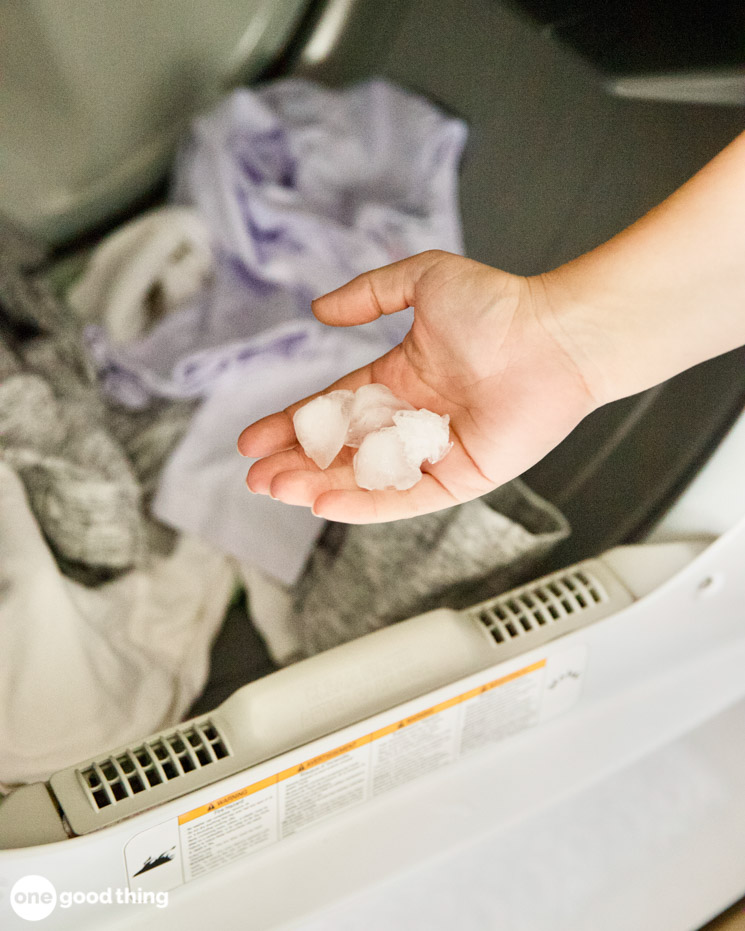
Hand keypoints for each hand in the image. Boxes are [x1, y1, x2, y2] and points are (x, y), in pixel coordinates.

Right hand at [237, 250, 599, 522]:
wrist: (555, 335)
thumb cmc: (498, 305)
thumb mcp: (421, 282)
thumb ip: (368, 296)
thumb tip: (319, 310)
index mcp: (399, 379)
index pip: (333, 410)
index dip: (291, 425)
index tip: (252, 440)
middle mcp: (412, 419)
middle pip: (341, 450)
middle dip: (296, 464)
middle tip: (256, 478)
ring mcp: (434, 452)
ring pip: (364, 478)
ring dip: (317, 485)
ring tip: (275, 490)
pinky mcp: (460, 477)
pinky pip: (404, 497)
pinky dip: (363, 503)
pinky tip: (323, 503)